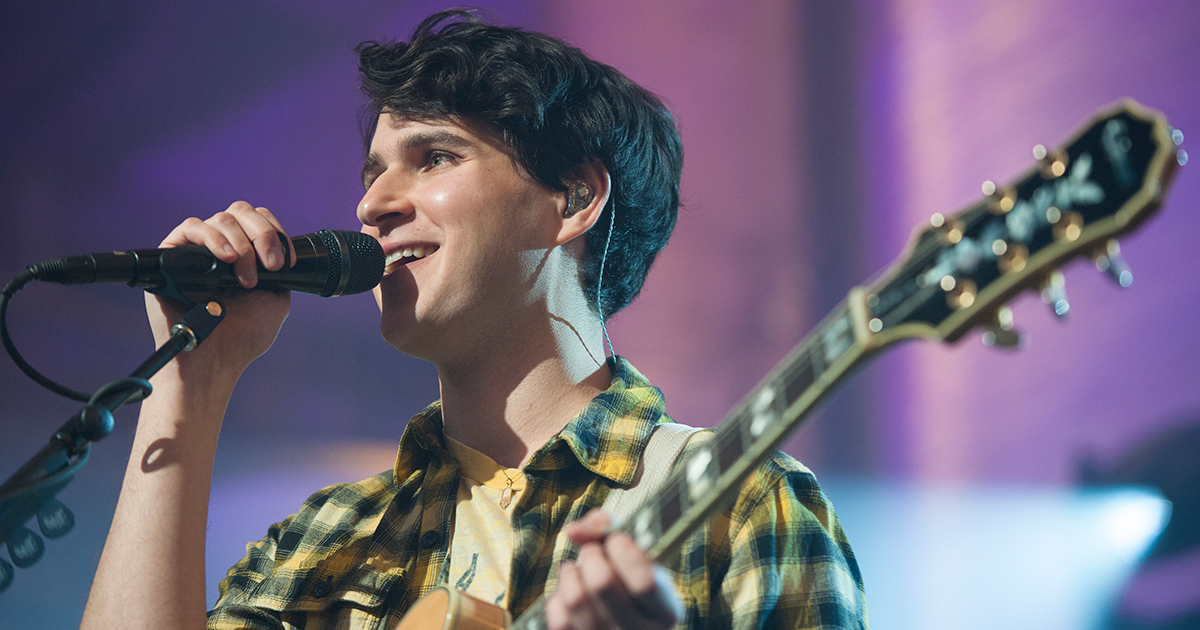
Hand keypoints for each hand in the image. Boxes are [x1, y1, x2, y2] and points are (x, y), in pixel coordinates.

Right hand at [145, 201, 293, 377]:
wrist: (214, 360)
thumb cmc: (242, 337)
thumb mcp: (276, 299)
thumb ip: (278, 270)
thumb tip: (277, 246)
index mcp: (244, 257)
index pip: (259, 221)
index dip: (274, 233)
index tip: (284, 263)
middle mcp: (219, 250)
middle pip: (241, 212)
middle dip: (263, 235)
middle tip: (271, 266)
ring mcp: (195, 251)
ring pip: (221, 219)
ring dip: (242, 246)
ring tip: (245, 279)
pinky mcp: (170, 255)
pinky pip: (190, 227)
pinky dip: (213, 239)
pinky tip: (227, 259)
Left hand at [546, 509, 682, 629]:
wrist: (619, 618)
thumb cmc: (628, 579)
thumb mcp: (634, 555)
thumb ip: (608, 530)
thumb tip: (573, 530)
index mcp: (664, 611)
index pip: (644, 582)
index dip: (624, 552)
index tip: (616, 539)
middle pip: (602, 584)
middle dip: (591, 554)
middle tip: (592, 550)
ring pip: (575, 600)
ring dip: (570, 574)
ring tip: (575, 569)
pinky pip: (558, 619)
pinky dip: (558, 598)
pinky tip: (569, 593)